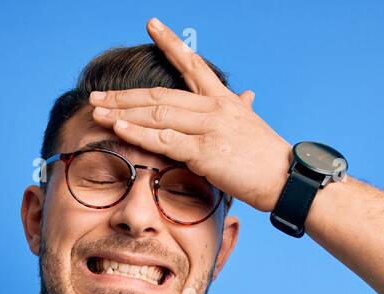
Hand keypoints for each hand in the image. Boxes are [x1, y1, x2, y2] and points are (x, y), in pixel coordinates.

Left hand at [87, 17, 292, 212]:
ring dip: (123, 113)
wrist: (287, 178)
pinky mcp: (205, 151)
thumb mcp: (252, 126)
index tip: (151, 24)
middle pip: (160, 94)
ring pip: (157, 114)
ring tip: (97, 112)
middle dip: (125, 95)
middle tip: (97, 95)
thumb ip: (243, 108)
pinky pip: (165, 139)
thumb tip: (248, 96)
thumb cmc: (267, 158)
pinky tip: (118, 129)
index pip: (193, 64)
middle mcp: (214, 107)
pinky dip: (138, 134)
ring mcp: (209, 127)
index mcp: (223, 99)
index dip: (170, 44)